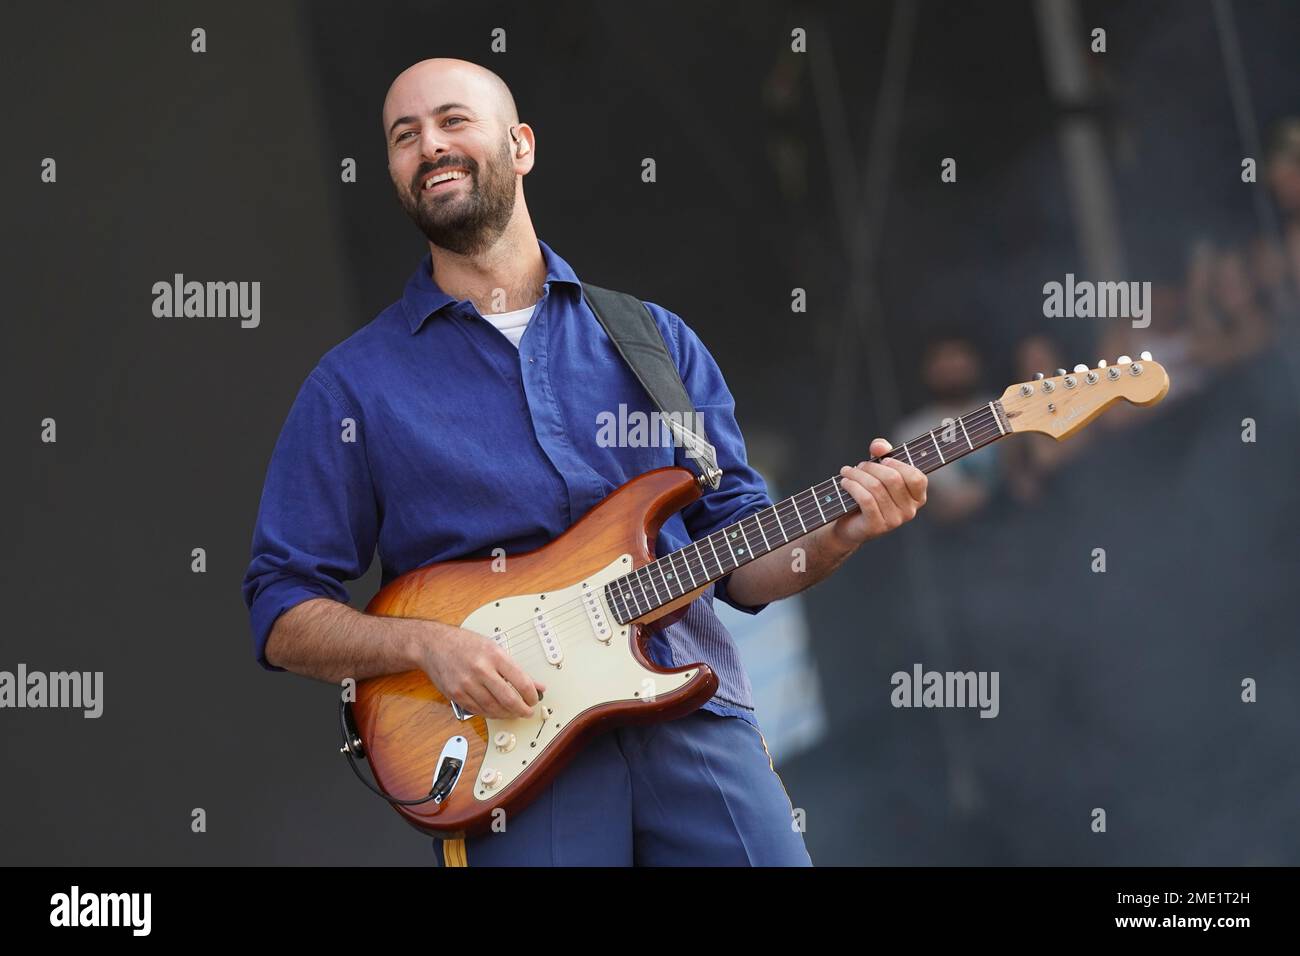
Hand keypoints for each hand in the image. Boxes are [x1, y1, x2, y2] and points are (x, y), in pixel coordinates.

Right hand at [416, 623, 545, 719]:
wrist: (434, 644)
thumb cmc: (464, 644)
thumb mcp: (494, 648)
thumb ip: (515, 668)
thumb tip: (536, 684)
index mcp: (494, 655)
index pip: (522, 682)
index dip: (532, 695)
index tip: (534, 699)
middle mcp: (481, 669)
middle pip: (508, 699)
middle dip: (522, 710)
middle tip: (527, 711)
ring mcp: (467, 683)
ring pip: (493, 709)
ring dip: (506, 714)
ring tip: (513, 712)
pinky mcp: (456, 694)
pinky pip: (478, 711)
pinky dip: (490, 713)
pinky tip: (496, 711)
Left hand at [831, 437, 927, 547]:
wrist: (850, 525)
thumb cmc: (869, 493)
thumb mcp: (878, 470)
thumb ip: (883, 453)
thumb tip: (879, 446)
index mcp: (917, 498)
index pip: (917, 477)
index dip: (899, 464)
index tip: (883, 459)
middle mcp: (910, 511)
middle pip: (893, 479)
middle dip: (872, 467)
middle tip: (859, 466)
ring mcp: (894, 521)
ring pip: (876, 487)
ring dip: (857, 475)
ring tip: (847, 472)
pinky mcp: (877, 526)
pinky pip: (866, 499)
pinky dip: (853, 486)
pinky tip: (844, 482)